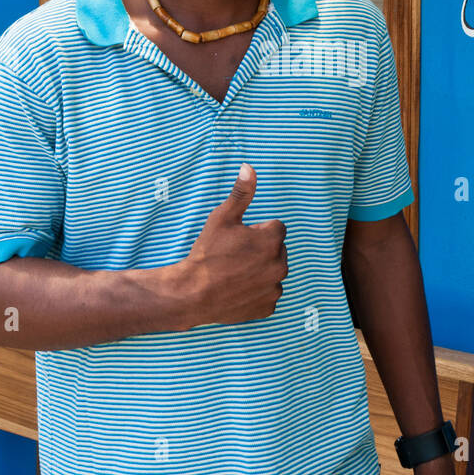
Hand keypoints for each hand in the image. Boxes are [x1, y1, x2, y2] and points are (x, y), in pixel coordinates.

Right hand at [182, 163, 287, 325]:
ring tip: (234, 273)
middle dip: (261, 250)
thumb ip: (241, 193)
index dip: (255, 231)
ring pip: (272, 271)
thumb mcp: (222, 217)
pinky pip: (268, 293)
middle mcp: (280, 264)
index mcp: (273, 240)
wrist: (193, 293)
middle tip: (234, 256)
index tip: (238, 239)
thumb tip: (249, 168)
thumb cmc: (207, 253)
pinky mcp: (268, 306)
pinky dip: (257, 291)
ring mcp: (275, 287)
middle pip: (276, 250)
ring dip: (260, 270)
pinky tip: (238, 288)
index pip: (275, 228)